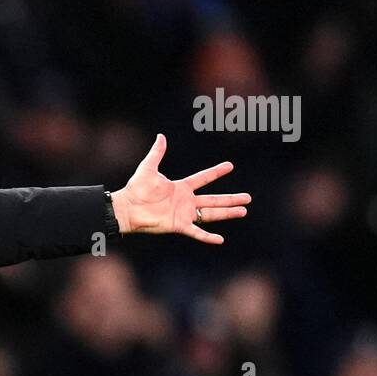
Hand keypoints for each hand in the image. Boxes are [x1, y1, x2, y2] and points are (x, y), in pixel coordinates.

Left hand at [111, 134, 250, 243]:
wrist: (127, 208)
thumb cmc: (136, 189)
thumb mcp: (148, 168)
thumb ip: (156, 153)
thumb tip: (161, 136)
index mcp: (181, 187)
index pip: (203, 178)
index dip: (216, 172)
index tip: (230, 165)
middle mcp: (186, 201)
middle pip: (214, 199)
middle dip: (231, 198)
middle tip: (248, 198)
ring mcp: (183, 214)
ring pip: (211, 214)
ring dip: (227, 213)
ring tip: (243, 211)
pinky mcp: (178, 226)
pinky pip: (196, 232)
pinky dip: (207, 237)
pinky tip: (220, 239)